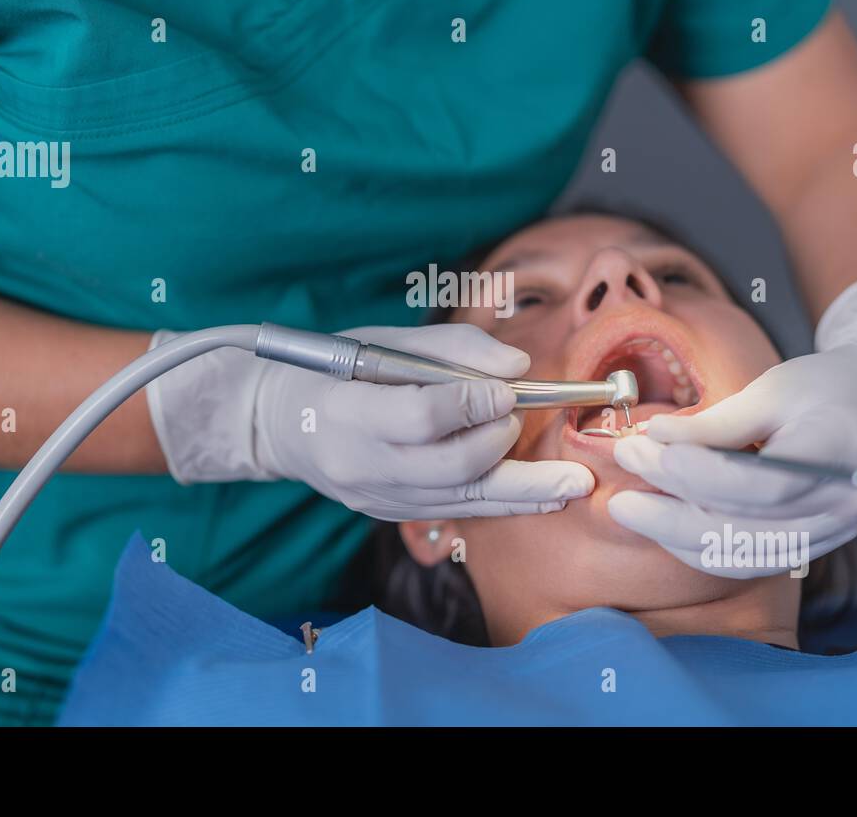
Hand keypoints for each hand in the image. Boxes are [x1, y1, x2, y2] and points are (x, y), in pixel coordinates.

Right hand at [251, 324, 593, 519]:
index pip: (419, 418)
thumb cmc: (335, 370)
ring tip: (574, 484)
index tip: (505, 389)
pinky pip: (458, 514)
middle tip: (523, 420)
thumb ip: (452, 350)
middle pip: (449, 469)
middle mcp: (362, 466)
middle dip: (499, 445)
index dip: (470, 404)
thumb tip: (519, 368)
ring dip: (523, 491)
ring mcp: (377, 498)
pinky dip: (504, 503)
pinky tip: (543, 497)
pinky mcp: (392, 514)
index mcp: (348, 412)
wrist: (281, 425)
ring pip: (462, 500)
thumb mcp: (382, 342)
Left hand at [608, 276, 856, 576]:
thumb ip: (717, 422)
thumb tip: (655, 439)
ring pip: (742, 554)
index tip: (655, 452)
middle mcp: (842, 505)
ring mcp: (831, 533)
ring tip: (630, 507)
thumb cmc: (826, 388)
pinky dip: (701, 548)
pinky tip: (663, 526)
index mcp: (840, 451)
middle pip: (747, 529)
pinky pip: (750, 560)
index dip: (705, 475)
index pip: (767, 482)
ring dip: (677, 536)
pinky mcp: (813, 546)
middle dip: (673, 513)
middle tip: (620, 493)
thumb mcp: (774, 387)